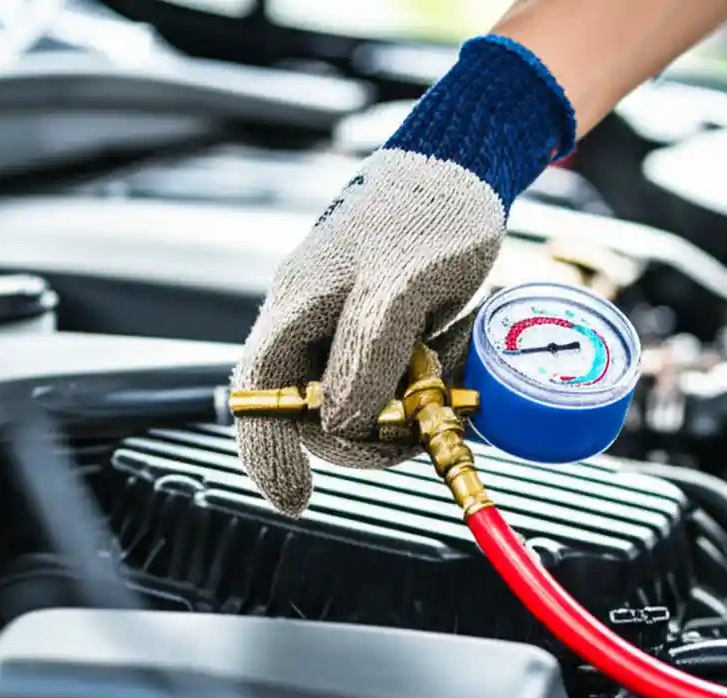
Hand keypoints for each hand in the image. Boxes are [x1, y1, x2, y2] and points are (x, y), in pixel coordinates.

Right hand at [232, 36, 573, 515]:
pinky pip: (401, 381)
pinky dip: (432, 382)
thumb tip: (337, 421)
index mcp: (299, 307)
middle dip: (374, 431)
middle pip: (319, 413)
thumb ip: (367, 353)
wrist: (466, 168)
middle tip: (428, 423)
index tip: (297, 500)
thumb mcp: (402, 282)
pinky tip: (458, 350)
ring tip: (454, 368)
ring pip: (366, 403)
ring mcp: (351, 329)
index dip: (268, 456)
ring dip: (412, 407)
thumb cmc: (429, 210)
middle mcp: (315, 323)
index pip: (260, 396)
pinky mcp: (387, 331)